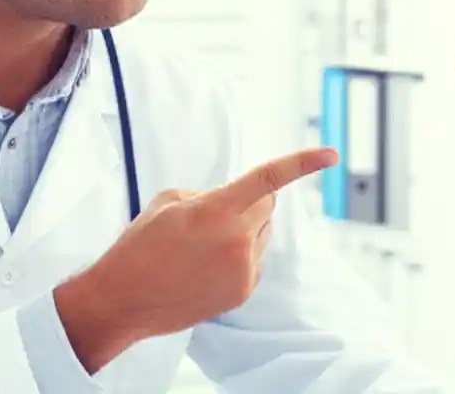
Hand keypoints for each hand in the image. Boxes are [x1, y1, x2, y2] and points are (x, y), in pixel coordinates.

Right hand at [54, 147, 338, 371]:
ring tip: (202, 245)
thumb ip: (212, 194)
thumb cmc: (140, 244)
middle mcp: (236, 240)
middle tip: (215, 212)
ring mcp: (243, 270)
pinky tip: (206, 266)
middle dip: (250, 201)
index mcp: (216, 210)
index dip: (303, 163)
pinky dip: (240, 255)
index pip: (268, 179)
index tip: (331, 154)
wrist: (123, 299)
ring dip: (244, 229)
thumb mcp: (169, 202)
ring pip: (263, 233)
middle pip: (267, 205)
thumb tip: (238, 202)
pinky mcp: (243, 291)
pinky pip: (255, 259)